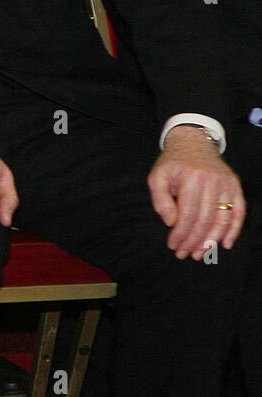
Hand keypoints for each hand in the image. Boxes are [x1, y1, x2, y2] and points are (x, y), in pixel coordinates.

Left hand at [148, 126, 245, 259]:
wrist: (193, 143)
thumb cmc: (173, 163)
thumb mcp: (157, 177)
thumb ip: (160, 200)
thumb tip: (171, 223)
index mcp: (192, 179)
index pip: (188, 215)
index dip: (180, 234)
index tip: (173, 245)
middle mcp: (213, 182)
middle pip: (205, 220)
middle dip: (194, 241)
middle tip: (184, 254)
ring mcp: (227, 185)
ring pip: (223, 219)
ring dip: (212, 240)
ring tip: (200, 254)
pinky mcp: (235, 187)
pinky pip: (239, 212)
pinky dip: (234, 230)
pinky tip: (225, 244)